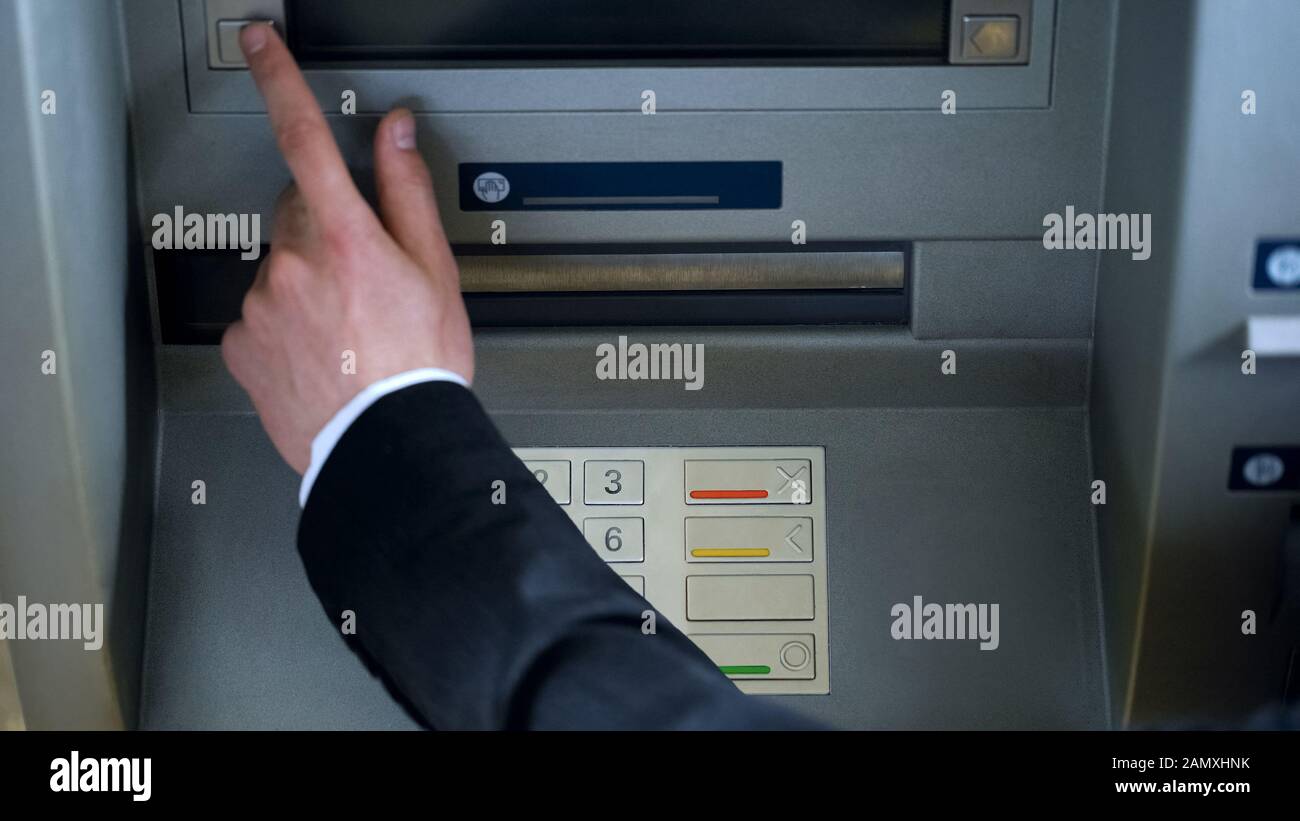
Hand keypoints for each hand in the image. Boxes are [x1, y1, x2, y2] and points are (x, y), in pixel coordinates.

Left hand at [221, 23, 473, 474]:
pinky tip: (319, 350)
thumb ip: (408, 192)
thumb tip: (395, 134)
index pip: (304, 138)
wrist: (387, 445)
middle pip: (296, 213)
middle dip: (323, 229)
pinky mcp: (240, 343)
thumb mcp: (435, 273)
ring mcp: (260, 305)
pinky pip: (257, 313)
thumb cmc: (420, 367)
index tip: (258, 43)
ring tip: (347, 330)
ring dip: (305, 284)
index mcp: (346, 238)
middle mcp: (293, 264)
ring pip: (277, 266)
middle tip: (364, 279)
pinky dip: (282, 323)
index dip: (278, 80)